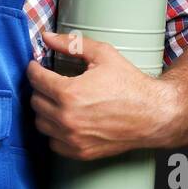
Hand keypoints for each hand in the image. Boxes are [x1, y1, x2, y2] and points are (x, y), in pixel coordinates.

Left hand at [26, 30, 186, 159]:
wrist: (153, 115)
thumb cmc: (130, 84)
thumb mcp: (103, 55)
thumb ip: (72, 44)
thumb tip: (47, 36)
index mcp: (70, 93)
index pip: (36, 79)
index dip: (34, 69)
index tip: (37, 66)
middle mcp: (67, 118)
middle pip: (35, 101)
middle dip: (40, 88)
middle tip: (51, 81)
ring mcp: (73, 138)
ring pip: (41, 122)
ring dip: (45, 109)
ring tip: (58, 100)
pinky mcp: (80, 152)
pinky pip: (53, 142)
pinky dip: (55, 131)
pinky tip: (66, 119)